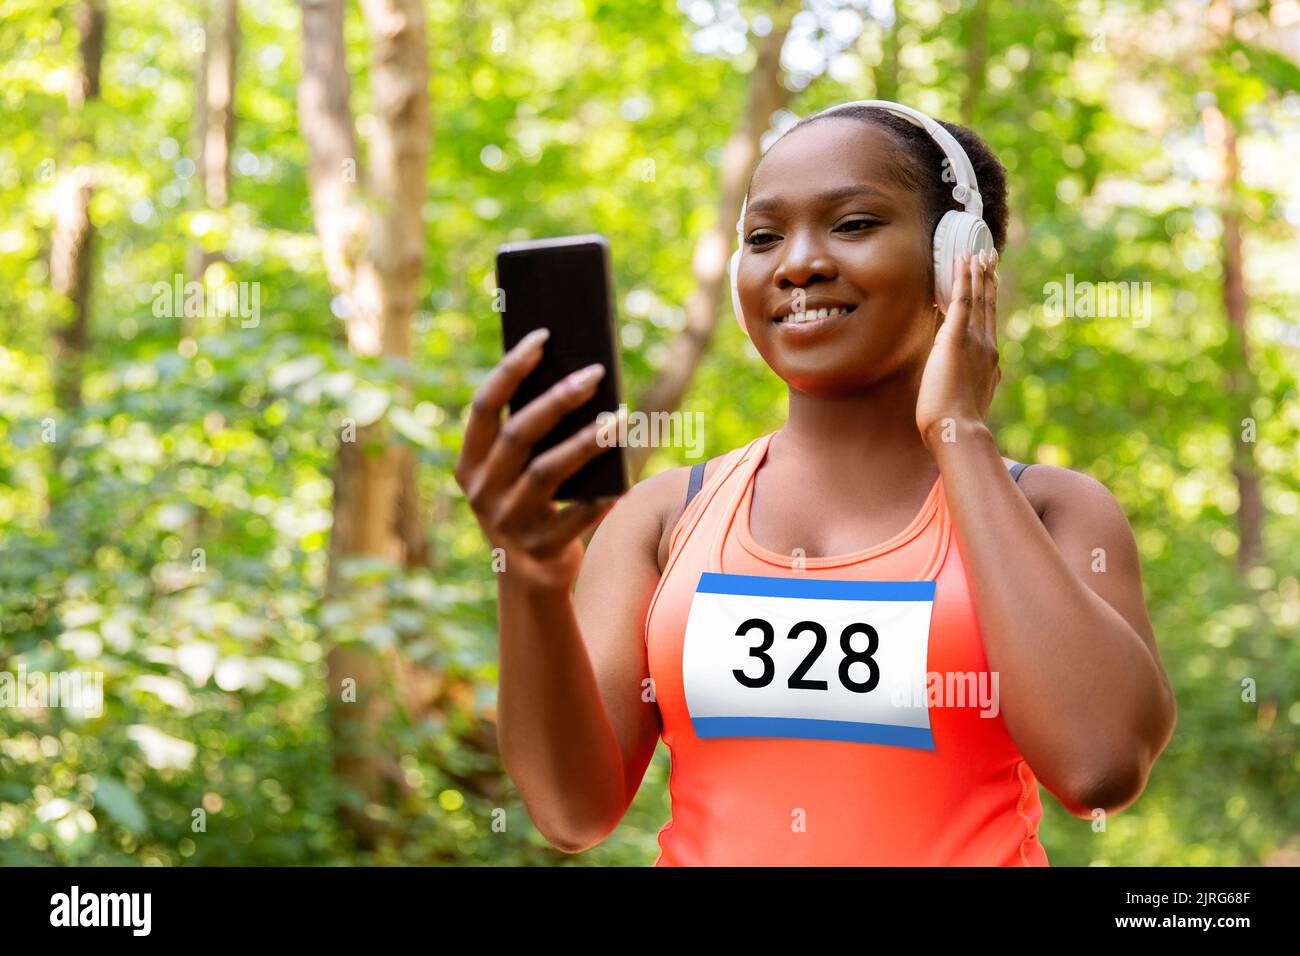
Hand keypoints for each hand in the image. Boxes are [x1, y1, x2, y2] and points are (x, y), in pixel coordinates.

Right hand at [454, 328, 623, 592]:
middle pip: (519, 435)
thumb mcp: (516, 473)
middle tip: (596, 373)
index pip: (485, 406)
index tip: (543, 336)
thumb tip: (577, 377)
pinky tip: (623, 478)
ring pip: (548, 472)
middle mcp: (481, 492)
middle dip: (558, 400)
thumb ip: (532, 436)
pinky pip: (574, 518)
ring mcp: (508, 523)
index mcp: (468, 464)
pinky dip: (599, 498)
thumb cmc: (531, 505)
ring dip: (586, 442)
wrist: (530, 578)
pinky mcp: (538, 551)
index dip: (511, 369)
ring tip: (620, 418)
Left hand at [915, 248, 1001, 450]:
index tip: (991, 284)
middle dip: (988, 280)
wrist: (958, 430)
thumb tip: (961, 375)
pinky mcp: (956, 339)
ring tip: (977, 252)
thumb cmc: (955, 424)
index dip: (989, 301)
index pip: (988, 324)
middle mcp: (987, 346)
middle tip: (990, 257)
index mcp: (989, 361)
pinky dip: (962, 279)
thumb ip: (968, 381)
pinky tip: (962, 261)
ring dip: (976, 273)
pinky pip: (961, 301)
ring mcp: (974, 341)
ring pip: (976, 298)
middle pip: (988, 305)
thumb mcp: (967, 398)